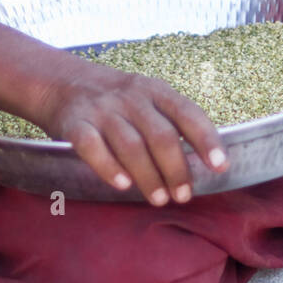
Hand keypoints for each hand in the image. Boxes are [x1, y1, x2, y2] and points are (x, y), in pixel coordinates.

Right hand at [37, 62, 228, 204]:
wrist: (62, 83)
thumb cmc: (117, 101)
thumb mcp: (146, 98)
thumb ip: (170, 122)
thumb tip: (205, 164)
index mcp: (154, 90)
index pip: (187, 112)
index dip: (206, 139)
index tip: (220, 165)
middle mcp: (130, 97)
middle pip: (160, 134)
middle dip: (176, 168)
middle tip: (183, 196)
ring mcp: (102, 110)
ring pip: (130, 145)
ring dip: (148, 175)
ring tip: (160, 199)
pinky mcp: (75, 124)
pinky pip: (93, 147)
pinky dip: (109, 167)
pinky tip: (122, 185)